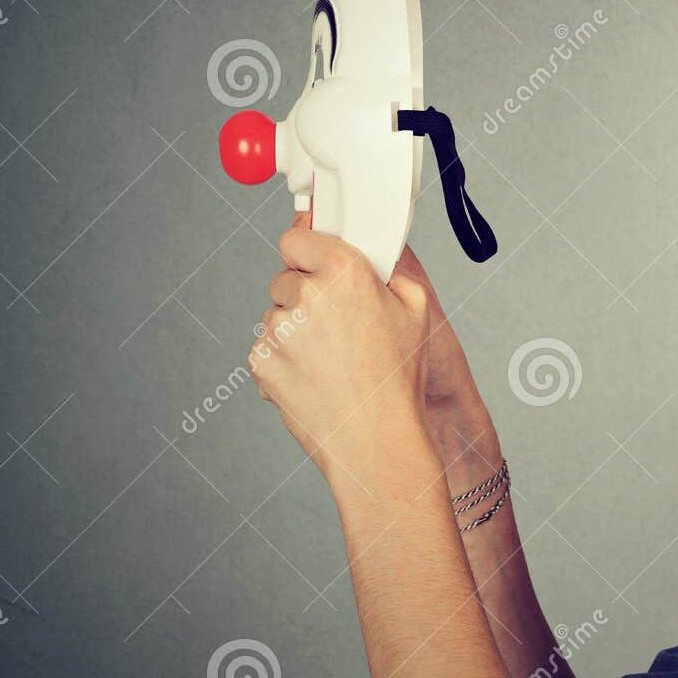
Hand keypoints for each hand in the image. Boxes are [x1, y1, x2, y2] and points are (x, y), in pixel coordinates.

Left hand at [250, 213, 439, 486]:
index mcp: (344, 271)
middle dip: (306, 293)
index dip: (308, 251)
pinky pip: (267, 349)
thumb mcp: (416, 307)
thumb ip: (389, 267)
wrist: (375, 440)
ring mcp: (278, 329)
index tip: (316, 262)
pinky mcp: (261, 361)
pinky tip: (316, 378)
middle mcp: (305, 293)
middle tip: (338, 323)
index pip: (296, 237)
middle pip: (286, 278)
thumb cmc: (399, 377)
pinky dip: (284, 360)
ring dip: (295, 329)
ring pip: (277, 316)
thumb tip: (373, 251)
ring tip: (331, 359)